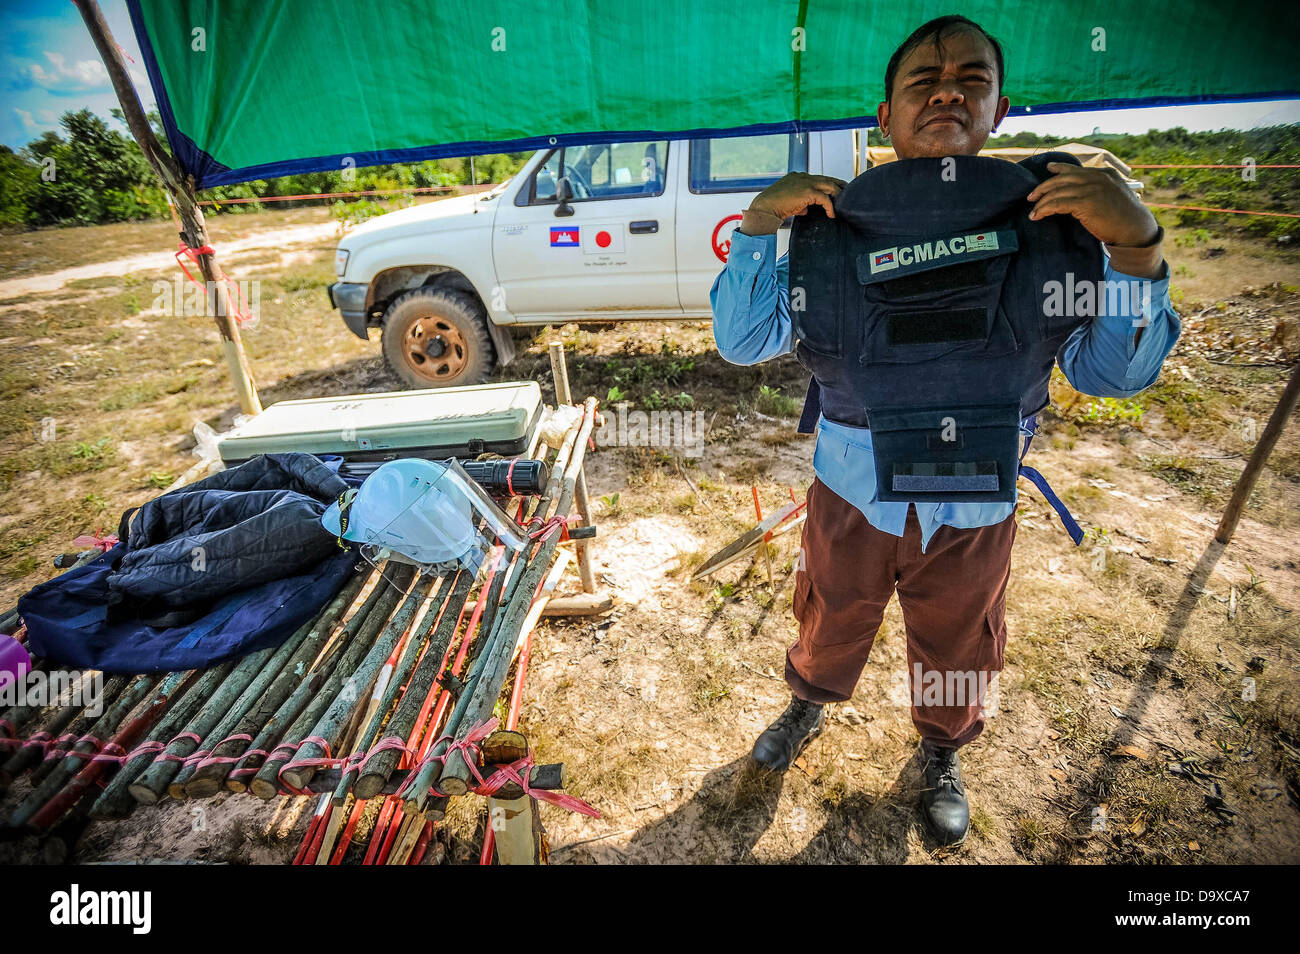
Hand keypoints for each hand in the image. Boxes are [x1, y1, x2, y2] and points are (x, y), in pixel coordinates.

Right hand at [741, 172, 846, 233]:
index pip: (817, 178)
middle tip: (847, 193)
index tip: (835, 191)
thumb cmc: (772, 206)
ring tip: (842, 204)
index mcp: (797, 177)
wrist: (765, 208)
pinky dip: (830, 207)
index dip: (827, 184)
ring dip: (837, 195)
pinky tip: (831, 214)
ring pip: (829, 185)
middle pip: (827, 179)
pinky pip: (825, 198)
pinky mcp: (808, 192)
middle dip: (838, 185)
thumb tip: (806, 209)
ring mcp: (806, 182)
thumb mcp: (788, 203)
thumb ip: (799, 203)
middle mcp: (803, 177)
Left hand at [1027, 162, 1157, 246]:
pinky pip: (1058, 204)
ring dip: (1041, 202)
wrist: (1134, 228)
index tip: (1049, 168)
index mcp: (1104, 174)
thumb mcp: (1114, 194)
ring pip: (1057, 192)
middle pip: (1062, 179)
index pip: (1076, 169)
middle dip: (1043, 187)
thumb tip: (1081, 192)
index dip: (1060, 168)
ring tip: (1033, 212)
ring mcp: (1091, 189)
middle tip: (1031, 196)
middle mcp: (1097, 178)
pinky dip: (1044, 209)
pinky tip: (1038, 216)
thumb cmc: (1124, 217)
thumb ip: (1099, 188)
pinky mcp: (1085, 203)